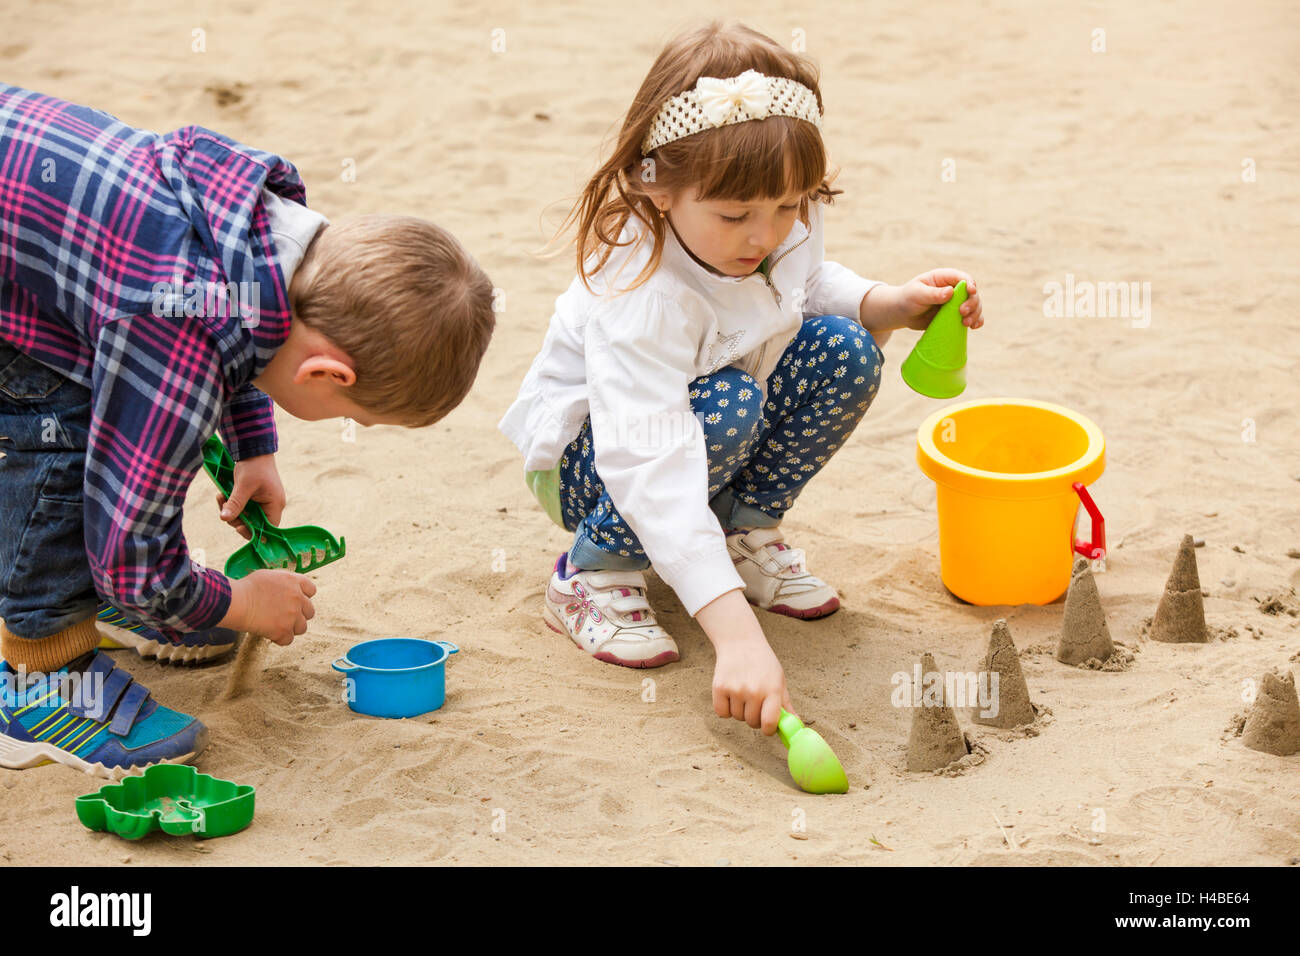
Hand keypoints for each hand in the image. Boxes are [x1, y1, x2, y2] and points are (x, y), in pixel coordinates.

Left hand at [216, 453, 285, 537]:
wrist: (253, 449)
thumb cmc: (254, 466)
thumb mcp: (243, 485)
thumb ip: (235, 503)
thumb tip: (224, 519)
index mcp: (275, 504)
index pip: (267, 528)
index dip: (253, 532)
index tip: (238, 527)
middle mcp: (270, 505)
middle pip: (253, 523)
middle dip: (236, 518)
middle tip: (223, 510)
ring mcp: (262, 501)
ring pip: (245, 515)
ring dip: (231, 509)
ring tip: (221, 497)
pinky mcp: (253, 497)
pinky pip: (241, 507)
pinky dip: (231, 503)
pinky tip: (223, 494)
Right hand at [219, 569, 316, 644]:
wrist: (236, 601)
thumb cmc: (246, 588)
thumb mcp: (268, 576)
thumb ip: (283, 583)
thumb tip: (286, 590)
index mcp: (294, 581)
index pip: (311, 590)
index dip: (303, 597)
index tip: (294, 602)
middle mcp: (297, 598)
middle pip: (310, 611)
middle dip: (299, 615)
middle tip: (284, 616)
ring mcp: (292, 615)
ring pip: (302, 628)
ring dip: (291, 628)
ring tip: (276, 626)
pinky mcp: (283, 630)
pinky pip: (288, 640)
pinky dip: (279, 639)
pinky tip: (269, 633)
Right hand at [696, 590, 793, 734]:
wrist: (741, 642)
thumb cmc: (763, 663)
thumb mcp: (779, 680)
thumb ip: (785, 704)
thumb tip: (796, 725)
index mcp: (772, 690)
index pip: (769, 723)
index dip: (769, 729)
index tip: (767, 726)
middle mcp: (754, 691)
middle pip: (752, 722)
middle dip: (754, 717)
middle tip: (754, 702)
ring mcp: (736, 689)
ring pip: (737, 717)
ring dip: (739, 711)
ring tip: (742, 692)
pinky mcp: (719, 688)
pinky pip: (722, 712)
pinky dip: (725, 708)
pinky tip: (731, 695)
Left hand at [860, 269, 984, 333]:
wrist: (902, 313)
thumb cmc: (908, 298)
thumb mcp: (917, 294)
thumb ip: (932, 294)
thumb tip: (950, 292)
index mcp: (944, 278)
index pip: (962, 278)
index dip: (970, 284)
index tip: (971, 292)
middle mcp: (954, 288)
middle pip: (972, 293)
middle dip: (972, 302)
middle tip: (963, 313)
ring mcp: (956, 302)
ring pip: (974, 305)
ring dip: (975, 314)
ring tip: (967, 323)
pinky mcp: (956, 315)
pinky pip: (971, 316)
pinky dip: (976, 321)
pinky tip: (974, 327)